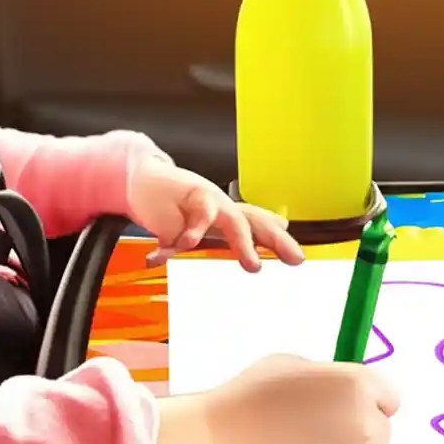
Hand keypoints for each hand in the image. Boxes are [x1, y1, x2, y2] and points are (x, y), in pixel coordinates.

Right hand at [126, 157, 303, 270]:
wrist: (146, 177)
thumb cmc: (182, 201)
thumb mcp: (216, 216)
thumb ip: (245, 222)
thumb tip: (283, 222)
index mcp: (229, 211)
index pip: (259, 224)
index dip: (279, 241)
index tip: (297, 259)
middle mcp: (220, 204)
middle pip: (249, 221)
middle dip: (269, 241)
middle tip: (277, 264)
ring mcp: (201, 202)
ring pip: (225, 218)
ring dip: (241, 242)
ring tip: (253, 266)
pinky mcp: (176, 203)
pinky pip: (184, 222)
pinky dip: (187, 233)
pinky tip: (187, 244)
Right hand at [156, 354, 398, 443]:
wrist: (225, 439)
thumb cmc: (252, 397)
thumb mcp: (293, 365)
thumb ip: (329, 376)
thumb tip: (343, 389)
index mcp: (356, 383)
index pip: (389, 397)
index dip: (369, 401)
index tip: (350, 406)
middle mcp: (364, 420)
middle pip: (381, 429)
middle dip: (357, 428)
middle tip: (321, 427)